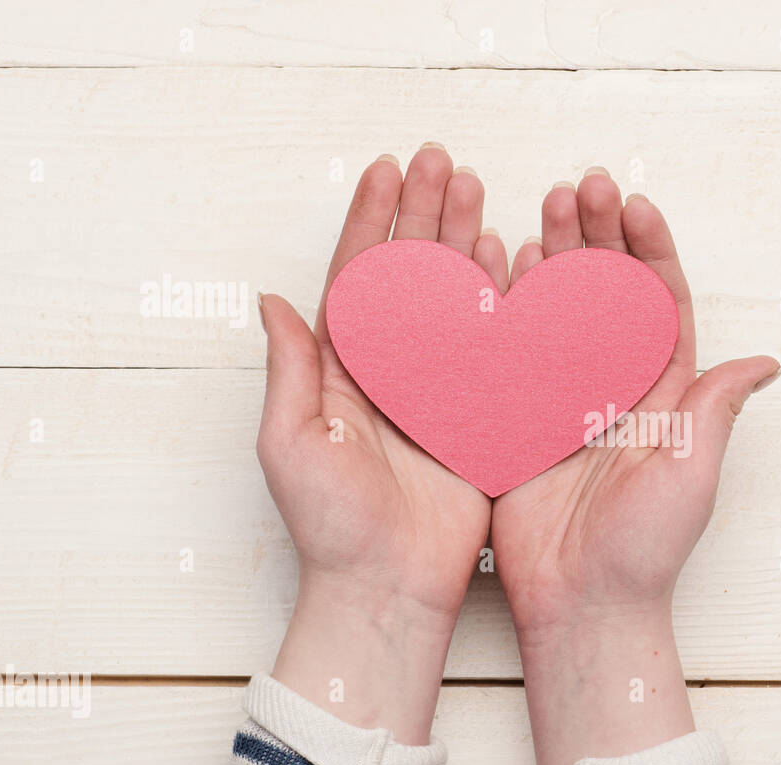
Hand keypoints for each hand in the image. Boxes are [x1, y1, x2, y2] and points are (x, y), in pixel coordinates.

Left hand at [259, 148, 507, 743]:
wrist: (387, 587)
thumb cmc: (332, 528)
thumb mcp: (292, 446)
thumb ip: (290, 372)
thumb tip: (270, 300)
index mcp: (343, 369)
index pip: (357, 275)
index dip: (372, 220)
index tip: (389, 171)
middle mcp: (392, 370)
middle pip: (408, 272)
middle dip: (423, 213)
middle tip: (442, 162)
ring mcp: (437, 389)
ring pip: (452, 298)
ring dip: (462, 241)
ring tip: (477, 191)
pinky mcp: (478, 415)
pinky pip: (492, 346)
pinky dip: (501, 300)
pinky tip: (510, 259)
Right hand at [491, 169, 780, 764]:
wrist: (583, 605)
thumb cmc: (645, 550)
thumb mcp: (692, 472)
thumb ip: (717, 408)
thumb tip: (770, 360)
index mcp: (664, 395)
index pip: (660, 304)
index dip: (649, 251)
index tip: (633, 205)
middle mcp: (615, 389)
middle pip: (609, 295)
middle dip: (598, 236)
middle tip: (580, 187)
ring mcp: (564, 402)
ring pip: (560, 312)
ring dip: (555, 257)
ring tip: (543, 206)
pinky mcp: (519, 421)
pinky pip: (513, 351)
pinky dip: (507, 306)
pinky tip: (501, 264)